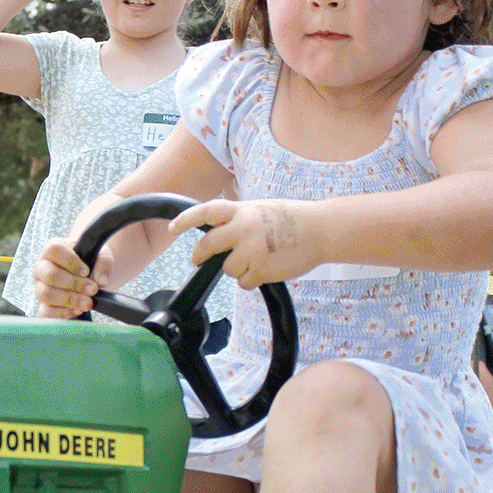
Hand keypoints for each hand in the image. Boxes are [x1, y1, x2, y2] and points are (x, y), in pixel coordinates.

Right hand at [32, 238, 112, 317]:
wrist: (89, 276)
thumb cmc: (90, 262)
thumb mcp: (100, 256)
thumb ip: (103, 263)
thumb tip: (100, 281)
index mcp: (52, 249)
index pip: (54, 250)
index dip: (71, 262)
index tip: (86, 271)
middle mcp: (42, 267)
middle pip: (50, 275)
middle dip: (74, 284)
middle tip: (92, 289)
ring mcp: (40, 287)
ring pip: (47, 294)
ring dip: (70, 300)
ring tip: (88, 303)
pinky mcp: (43, 305)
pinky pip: (46, 313)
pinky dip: (63, 314)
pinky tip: (78, 310)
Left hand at [172, 199, 324, 288]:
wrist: (320, 231)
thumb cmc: (292, 219)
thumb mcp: (261, 209)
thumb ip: (240, 219)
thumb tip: (219, 231)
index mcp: (243, 211)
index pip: (206, 211)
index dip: (186, 219)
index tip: (172, 227)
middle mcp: (243, 228)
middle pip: (208, 245)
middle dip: (199, 255)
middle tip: (197, 260)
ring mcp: (251, 250)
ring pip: (227, 268)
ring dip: (238, 269)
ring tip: (259, 259)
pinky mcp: (260, 269)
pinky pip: (244, 282)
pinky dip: (252, 280)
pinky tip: (268, 268)